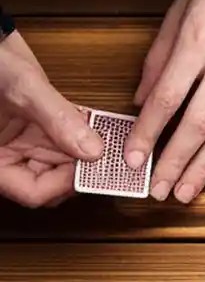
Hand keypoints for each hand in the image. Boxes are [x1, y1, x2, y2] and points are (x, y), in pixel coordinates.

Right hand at [0, 32, 102, 206]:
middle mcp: (12, 154)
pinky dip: (87, 134)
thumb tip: (92, 150)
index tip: (90, 169)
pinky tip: (105, 127)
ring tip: (114, 143)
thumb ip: (56, 119)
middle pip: (55, 181)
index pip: (32, 192)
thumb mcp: (22, 88)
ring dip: (92, 153)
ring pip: (68, 161)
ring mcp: (29, 142)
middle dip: (84, 170)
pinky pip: (69, 139)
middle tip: (113, 159)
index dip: (63, 185)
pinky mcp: (44, 127)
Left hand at [124, 0, 204, 202]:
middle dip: (176, 162)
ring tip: (189, 190)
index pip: (168, 100)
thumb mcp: (180, 10)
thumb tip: (142, 97)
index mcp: (200, 42)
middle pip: (198, 125)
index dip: (149, 134)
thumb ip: (160, 57)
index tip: (135, 159)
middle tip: (161, 189)